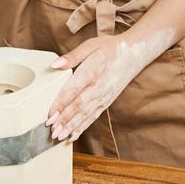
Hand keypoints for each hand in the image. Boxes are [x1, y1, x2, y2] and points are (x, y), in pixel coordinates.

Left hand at [46, 33, 161, 141]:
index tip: (49, 116)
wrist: (135, 53)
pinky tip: (73, 135)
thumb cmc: (111, 47)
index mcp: (92, 72)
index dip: (60, 105)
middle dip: (64, 121)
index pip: (72, 91)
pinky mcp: (107, 101)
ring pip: (85, 115)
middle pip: (78, 107)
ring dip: (72, 127)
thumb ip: (72, 57)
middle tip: (52, 132)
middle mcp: (98, 88)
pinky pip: (93, 116)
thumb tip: (54, 65)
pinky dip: (83, 127)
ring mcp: (104, 97)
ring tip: (59, 138)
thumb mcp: (90, 45)